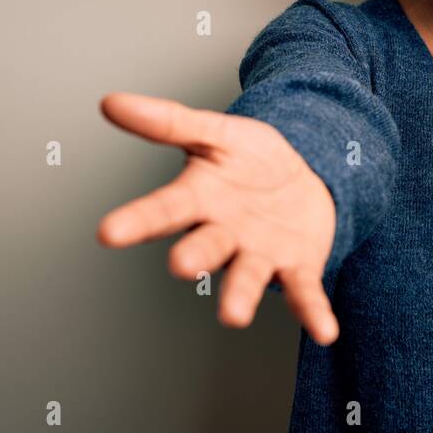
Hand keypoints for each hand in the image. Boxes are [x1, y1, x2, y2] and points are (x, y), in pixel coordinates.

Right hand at [96, 92, 339, 343]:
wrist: (304, 174)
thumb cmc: (249, 160)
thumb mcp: (214, 131)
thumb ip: (166, 121)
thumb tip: (111, 101)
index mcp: (199, 199)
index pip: (163, 209)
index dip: (136, 220)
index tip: (107, 232)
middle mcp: (224, 233)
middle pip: (205, 246)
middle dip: (194, 257)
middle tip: (181, 266)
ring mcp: (260, 253)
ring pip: (248, 277)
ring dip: (241, 296)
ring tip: (233, 316)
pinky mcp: (297, 267)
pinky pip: (303, 292)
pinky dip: (313, 312)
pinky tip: (325, 331)